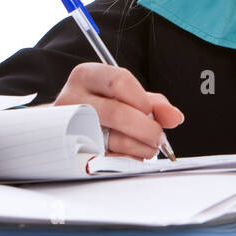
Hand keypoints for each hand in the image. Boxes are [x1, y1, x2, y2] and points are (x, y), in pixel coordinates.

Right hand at [53, 63, 184, 159]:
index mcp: (86, 76)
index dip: (143, 100)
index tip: (151, 111)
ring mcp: (68, 127)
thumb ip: (152, 103)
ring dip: (140, 148)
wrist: (61, 128)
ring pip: (112, 139)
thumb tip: (174, 116)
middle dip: (147, 128)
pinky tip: (130, 155)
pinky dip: (126, 160)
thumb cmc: (97, 108)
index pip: (119, 81)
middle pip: (117, 112)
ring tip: (147, 148)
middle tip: (158, 137)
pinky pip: (106, 160)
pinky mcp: (71, 153)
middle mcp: (72, 98)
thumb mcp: (123, 96)